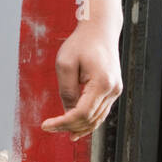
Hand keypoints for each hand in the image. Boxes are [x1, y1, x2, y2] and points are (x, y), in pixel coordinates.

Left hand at [41, 22, 122, 141]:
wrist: (100, 29)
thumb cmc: (81, 43)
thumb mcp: (65, 64)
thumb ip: (66, 91)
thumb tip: (67, 112)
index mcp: (102, 83)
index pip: (81, 113)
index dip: (62, 123)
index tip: (45, 125)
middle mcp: (113, 89)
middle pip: (90, 119)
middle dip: (68, 126)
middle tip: (49, 127)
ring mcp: (115, 90)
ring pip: (97, 118)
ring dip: (79, 127)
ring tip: (61, 132)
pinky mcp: (113, 89)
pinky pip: (100, 111)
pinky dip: (88, 120)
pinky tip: (75, 127)